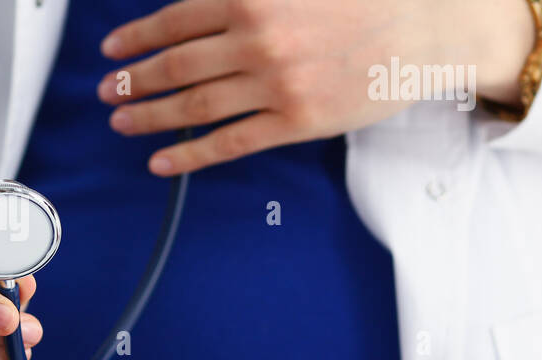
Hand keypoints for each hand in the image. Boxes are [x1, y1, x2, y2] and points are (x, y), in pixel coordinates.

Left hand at [98, 0, 534, 174]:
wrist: (433, 27)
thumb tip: (202, 1)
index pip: (176, 19)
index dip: (136, 35)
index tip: (112, 48)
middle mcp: (257, 40)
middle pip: (175, 65)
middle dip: (133, 79)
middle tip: (108, 90)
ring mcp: (275, 85)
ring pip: (193, 106)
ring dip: (149, 116)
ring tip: (121, 121)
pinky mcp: (296, 121)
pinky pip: (229, 142)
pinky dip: (189, 154)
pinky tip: (161, 161)